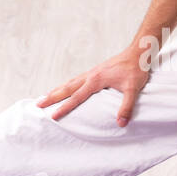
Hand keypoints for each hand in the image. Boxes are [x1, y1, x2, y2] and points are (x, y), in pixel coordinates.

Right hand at [36, 44, 151, 126]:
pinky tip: (66, 88)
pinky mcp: (95, 72)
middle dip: (52, 97)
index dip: (64, 107)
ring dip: (57, 90)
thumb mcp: (133, 89)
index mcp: (96, 80)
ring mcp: (91, 72)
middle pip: (66, 88)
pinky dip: (67, 85)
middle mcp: (90, 75)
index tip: (53, 115)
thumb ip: (126, 106)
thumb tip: (121, 123)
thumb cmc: (135, 69)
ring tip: (45, 97)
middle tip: (38, 104)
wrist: (138, 52)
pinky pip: (76, 80)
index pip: (76, 97)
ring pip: (69, 83)